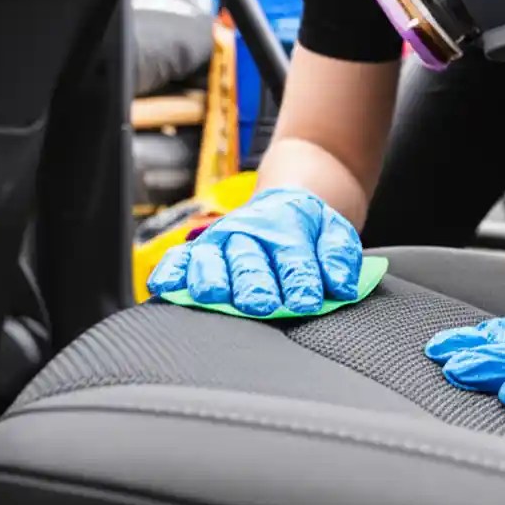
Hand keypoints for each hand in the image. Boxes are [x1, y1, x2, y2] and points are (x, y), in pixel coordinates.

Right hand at [146, 187, 361, 315]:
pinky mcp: (199, 251)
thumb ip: (338, 255)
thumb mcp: (334, 231)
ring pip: (211, 260)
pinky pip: (179, 259)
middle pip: (250, 261)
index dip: (300, 281)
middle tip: (262, 304)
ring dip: (211, 278)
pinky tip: (163, 286)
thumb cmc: (309, 227)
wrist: (285, 200)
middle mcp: (249, 234)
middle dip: (255, 284)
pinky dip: (170, 272)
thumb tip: (341, 283)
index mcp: (287, 228)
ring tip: (213, 295)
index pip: (294, 258)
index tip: (305, 302)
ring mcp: (221, 242)